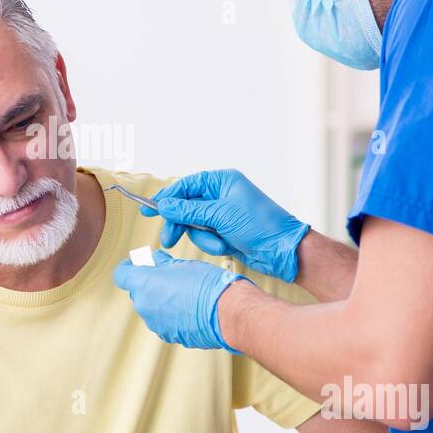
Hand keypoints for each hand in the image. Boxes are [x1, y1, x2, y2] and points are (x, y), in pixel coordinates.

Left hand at [112, 248, 252, 351]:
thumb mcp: (183, 264)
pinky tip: (189, 307)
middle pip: (139, 291)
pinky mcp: (169, 335)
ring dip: (161, 300)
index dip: (129, 267)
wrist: (228, 314)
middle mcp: (145, 306)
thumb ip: (163, 263)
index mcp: (144, 284)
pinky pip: (164, 320)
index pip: (121, 275)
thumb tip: (156, 261)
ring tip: (185, 293)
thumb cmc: (208, 287)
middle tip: (169, 275)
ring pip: (152, 307)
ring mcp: (156, 323)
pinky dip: (172, 314)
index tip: (136, 264)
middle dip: (150, 283)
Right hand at [145, 169, 309, 282]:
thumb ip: (189, 210)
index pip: (186, 186)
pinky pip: (205, 237)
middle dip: (180, 223)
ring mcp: (222, 214)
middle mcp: (221, 195)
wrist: (282, 250)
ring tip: (219, 243)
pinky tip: (227, 246)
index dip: (167, 197)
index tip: (149, 208)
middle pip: (186, 207)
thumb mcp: (221, 215)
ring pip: (194, 225)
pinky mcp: (224, 231)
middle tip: (168, 239)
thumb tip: (165, 205)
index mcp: (222, 182)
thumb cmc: (261, 225)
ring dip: (203, 238)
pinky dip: (212, 244)